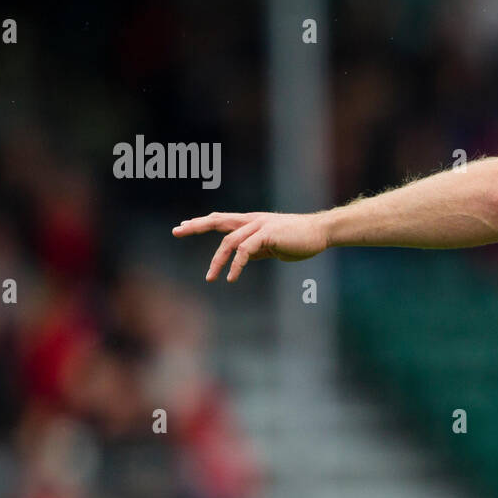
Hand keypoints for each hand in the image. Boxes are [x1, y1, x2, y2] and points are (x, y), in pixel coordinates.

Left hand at [172, 212, 328, 281]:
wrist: (320, 233)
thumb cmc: (300, 239)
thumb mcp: (273, 245)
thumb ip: (257, 249)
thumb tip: (243, 257)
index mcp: (252, 222)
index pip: (221, 219)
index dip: (202, 222)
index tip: (184, 225)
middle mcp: (252, 220)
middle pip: (218, 220)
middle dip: (196, 225)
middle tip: (176, 230)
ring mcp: (259, 226)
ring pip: (229, 241)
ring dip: (218, 261)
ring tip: (210, 278)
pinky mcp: (267, 235)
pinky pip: (245, 250)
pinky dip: (236, 265)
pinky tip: (231, 277)